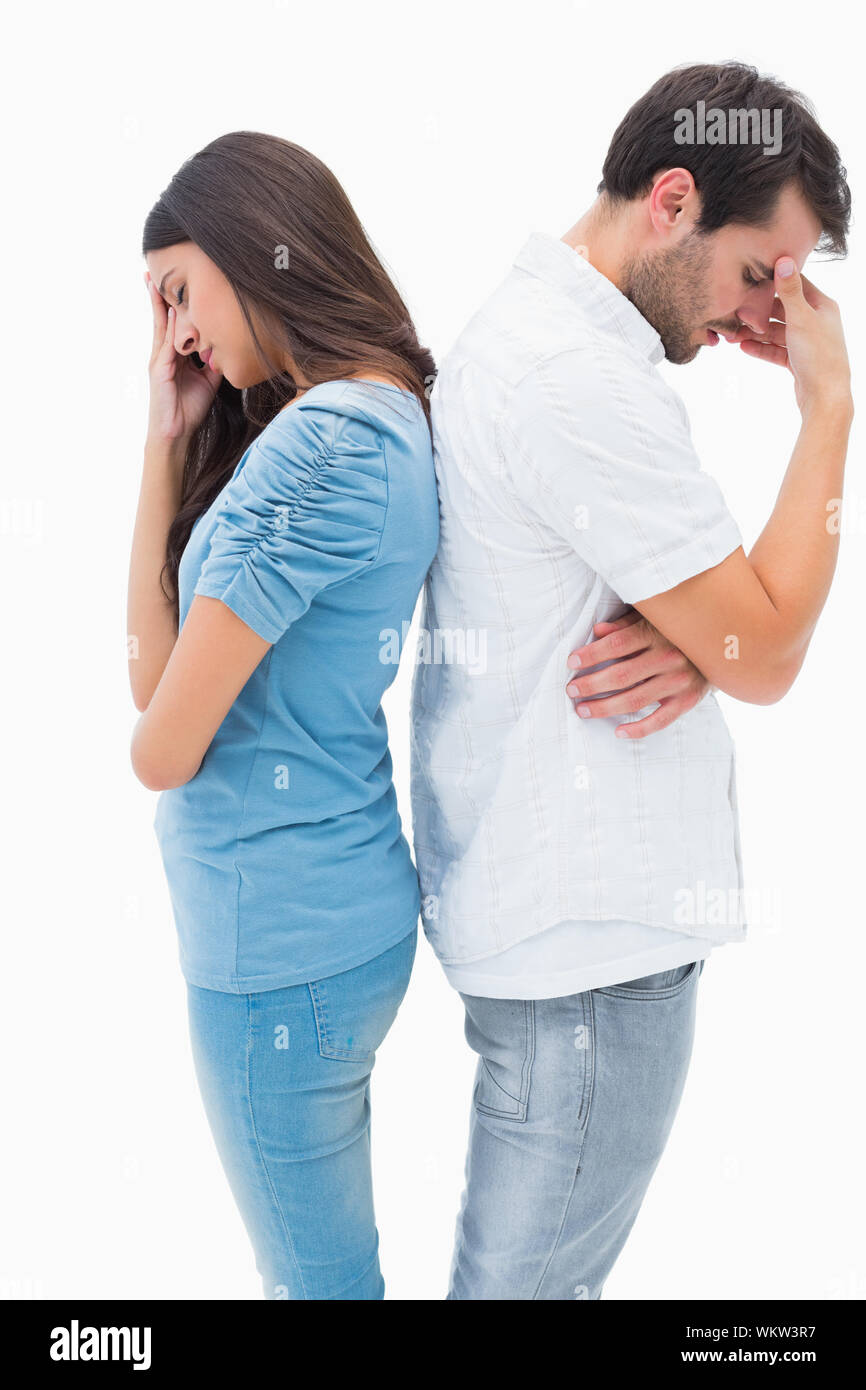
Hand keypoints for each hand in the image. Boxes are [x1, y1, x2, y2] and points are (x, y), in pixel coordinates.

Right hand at [144, 271, 221, 443]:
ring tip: (154, 280)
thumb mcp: (208, 380)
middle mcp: (164, 354)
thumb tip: (227, 345)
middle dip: (158, 295)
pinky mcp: (160, 369)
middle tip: (153, 270)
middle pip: (161, 318)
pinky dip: (167, 326)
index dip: (172, 304)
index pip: (172, 324)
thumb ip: (213, 362)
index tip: (175, 283)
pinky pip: (165, 342)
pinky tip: (169, 309)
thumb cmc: (190, 409)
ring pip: (160, 325)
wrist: (177, 435)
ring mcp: (160, 360)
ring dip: (158, 302)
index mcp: (174, 356)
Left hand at [565, 609, 709, 738]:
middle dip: (591, 684)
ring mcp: (679, 681)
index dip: (592, 654)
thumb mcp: (652, 620)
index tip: (571, 662)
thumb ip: (625, 626)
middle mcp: (669, 658)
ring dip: (605, 708)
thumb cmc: (675, 632)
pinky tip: (618, 731)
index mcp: (657, 634)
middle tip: (571, 690)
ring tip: (584, 710)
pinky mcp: (687, 701)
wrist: (719, 648)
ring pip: (635, 700)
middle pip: (621, 675)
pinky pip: (660, 721)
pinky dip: (638, 729)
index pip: (617, 645)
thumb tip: (597, 631)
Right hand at [735, 259, 851, 417]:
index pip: (795, 285)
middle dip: (758, 313)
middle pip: (782, 310)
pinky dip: (761, 348)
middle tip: (736, 314)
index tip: (753, 280)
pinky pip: (775, 350)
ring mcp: (806, 342)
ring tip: (733, 335)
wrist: (825, 397)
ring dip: (756, 333)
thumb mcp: (802, 318)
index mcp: (822, 306)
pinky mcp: (798, 360)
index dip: (774, 282)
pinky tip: (744, 347)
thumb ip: (790, 290)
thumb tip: (784, 260)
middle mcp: (815, 321)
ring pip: (776, 332)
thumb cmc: (819, 356)